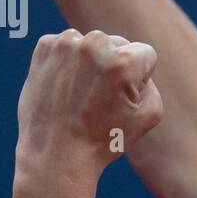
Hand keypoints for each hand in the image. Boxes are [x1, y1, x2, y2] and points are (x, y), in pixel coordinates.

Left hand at [16, 30, 162, 176]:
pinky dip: (67, 63)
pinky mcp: (44, 47)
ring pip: (91, 44)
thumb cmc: (106, 138)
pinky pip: (66, 47)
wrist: (55, 153)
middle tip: (99, 99)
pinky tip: (63, 87)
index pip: (145, 53)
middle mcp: (95, 44)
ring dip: (90, 62)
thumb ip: (152, 82)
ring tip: (80, 94)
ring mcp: (66, 43)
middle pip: (117, 45)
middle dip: (113, 66)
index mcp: (124, 60)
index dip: (139, 78)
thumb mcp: (150, 115)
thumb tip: (135, 65)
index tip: (121, 99)